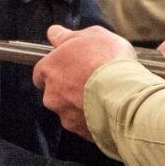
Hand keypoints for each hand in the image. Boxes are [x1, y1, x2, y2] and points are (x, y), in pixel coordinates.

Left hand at [33, 24, 133, 138]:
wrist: (123, 92)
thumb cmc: (106, 60)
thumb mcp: (90, 35)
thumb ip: (67, 36)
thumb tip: (54, 33)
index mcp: (49, 69)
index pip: (41, 72)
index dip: (57, 69)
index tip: (70, 67)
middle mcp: (51, 95)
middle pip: (55, 93)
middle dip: (69, 89)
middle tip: (91, 80)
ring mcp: (65, 115)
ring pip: (70, 111)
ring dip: (82, 105)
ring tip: (104, 96)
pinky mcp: (81, 132)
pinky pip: (85, 125)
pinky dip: (94, 119)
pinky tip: (109, 109)